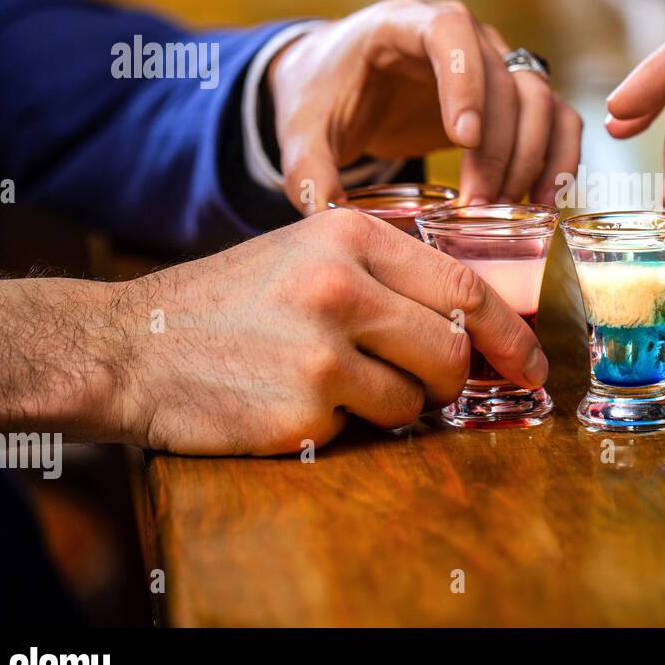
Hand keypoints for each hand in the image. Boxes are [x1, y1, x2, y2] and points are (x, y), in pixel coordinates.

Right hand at [115, 209, 547, 454]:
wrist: (132, 345)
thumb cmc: (231, 300)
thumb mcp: (309, 254)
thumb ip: (388, 274)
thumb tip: (476, 318)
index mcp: (351, 236)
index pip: (464, 287)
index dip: (511, 332)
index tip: (532, 363)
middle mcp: (342, 287)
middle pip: (453, 348)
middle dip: (451, 378)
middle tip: (424, 384)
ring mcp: (322, 350)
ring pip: (417, 397)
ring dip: (397, 404)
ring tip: (340, 383)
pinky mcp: (303, 408)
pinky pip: (365, 428)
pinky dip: (346, 424)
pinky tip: (297, 400)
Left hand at [268, 0, 581, 210]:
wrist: (342, 82)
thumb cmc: (323, 94)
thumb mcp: (302, 130)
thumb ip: (307, 170)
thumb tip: (328, 212)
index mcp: (406, 24)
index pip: (451, 33)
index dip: (465, 81)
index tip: (462, 139)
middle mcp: (463, 35)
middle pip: (504, 80)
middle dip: (498, 148)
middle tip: (478, 205)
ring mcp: (496, 62)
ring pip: (540, 100)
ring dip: (531, 158)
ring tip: (504, 210)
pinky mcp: (513, 96)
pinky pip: (557, 119)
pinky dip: (558, 159)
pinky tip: (541, 203)